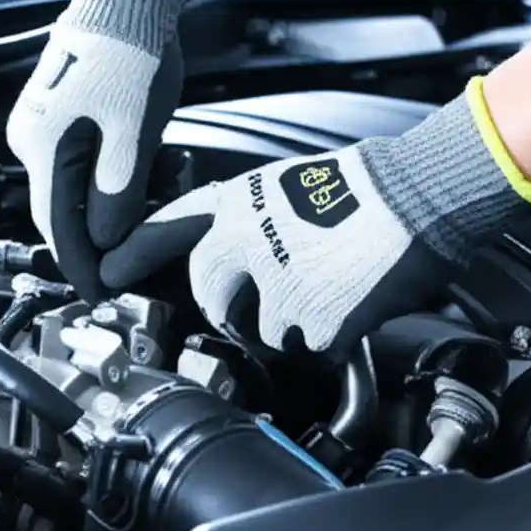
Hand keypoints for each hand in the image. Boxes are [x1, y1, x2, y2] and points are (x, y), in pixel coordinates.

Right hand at [6, 29, 182, 301]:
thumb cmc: (132, 56)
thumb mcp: (133, 136)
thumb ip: (117, 196)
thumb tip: (108, 245)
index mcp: (43, 150)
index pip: (58, 230)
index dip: (83, 268)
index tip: (103, 295)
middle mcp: (33, 142)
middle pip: (63, 213)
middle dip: (100, 241)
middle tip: (133, 264)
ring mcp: (46, 127)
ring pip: (75, 191)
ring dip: (111, 210)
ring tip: (152, 214)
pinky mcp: (64, 116)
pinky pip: (83, 166)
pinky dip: (111, 183)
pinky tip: (144, 176)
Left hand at [101, 88, 530, 357]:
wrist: (422, 194)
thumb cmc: (368, 185)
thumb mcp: (288, 186)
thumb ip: (251, 221)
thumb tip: (239, 254)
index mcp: (239, 203)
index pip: (166, 227)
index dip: (132, 254)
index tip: (108, 274)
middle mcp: (247, 243)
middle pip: (212, 300)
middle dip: (233, 310)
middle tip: (265, 303)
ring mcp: (278, 286)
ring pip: (263, 331)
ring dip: (287, 324)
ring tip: (327, 289)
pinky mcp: (314, 321)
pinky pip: (308, 345)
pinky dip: (328, 335)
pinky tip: (350, 302)